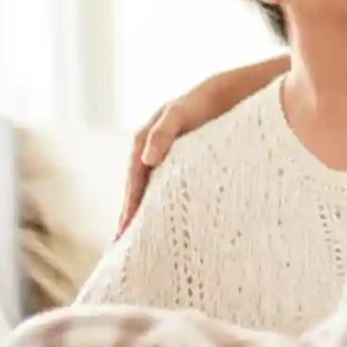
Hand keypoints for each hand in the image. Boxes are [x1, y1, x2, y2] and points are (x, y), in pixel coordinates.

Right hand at [114, 92, 216, 238]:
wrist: (224, 95)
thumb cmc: (198, 104)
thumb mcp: (179, 114)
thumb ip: (162, 133)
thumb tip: (147, 159)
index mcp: (143, 143)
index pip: (133, 183)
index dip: (129, 208)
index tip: (124, 233)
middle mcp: (149, 154)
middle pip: (136, 192)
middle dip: (130, 218)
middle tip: (123, 250)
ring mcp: (163, 160)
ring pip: (150, 193)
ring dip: (144, 215)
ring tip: (141, 245)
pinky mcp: (179, 165)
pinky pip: (165, 190)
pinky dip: (161, 206)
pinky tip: (165, 224)